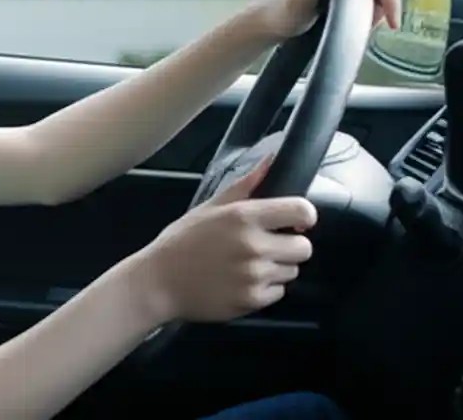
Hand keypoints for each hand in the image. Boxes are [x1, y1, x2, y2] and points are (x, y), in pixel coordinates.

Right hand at [133, 155, 317, 323]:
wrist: (158, 283)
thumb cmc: (182, 241)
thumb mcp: (210, 207)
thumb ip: (245, 185)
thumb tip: (271, 161)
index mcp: (244, 217)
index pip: (303, 211)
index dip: (303, 216)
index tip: (292, 222)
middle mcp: (254, 246)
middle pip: (304, 247)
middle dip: (289, 246)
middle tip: (266, 246)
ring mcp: (254, 276)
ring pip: (291, 271)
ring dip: (276, 267)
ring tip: (248, 264)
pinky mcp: (252, 301)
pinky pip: (278, 292)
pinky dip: (265, 288)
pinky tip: (241, 281)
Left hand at [248, 0, 401, 41]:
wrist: (270, 19)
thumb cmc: (282, 14)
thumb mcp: (299, 2)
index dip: (390, 0)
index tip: (393, 24)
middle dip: (386, 3)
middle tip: (372, 26)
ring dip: (381, 4)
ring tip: (365, 24)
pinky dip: (374, 2)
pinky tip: (361, 17)